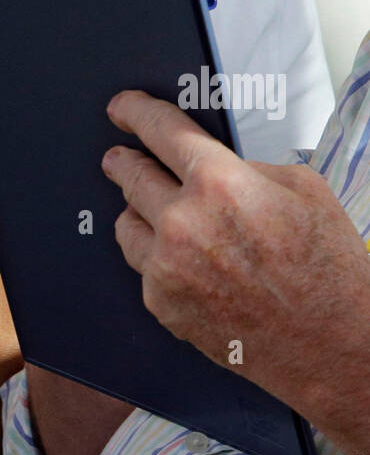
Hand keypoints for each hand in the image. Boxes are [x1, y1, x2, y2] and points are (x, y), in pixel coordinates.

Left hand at [102, 89, 369, 451]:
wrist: (337, 347)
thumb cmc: (329, 269)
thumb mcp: (302, 187)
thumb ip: (246, 167)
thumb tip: (210, 163)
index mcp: (220, 183)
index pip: (160, 129)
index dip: (135, 111)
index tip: (121, 107)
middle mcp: (184, 223)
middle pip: (131, 176)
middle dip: (122, 160)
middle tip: (117, 156)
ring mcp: (169, 268)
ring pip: (127, 224)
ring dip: (138, 213)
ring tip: (153, 212)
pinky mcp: (164, 306)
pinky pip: (143, 267)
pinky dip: (157, 259)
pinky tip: (183, 261)